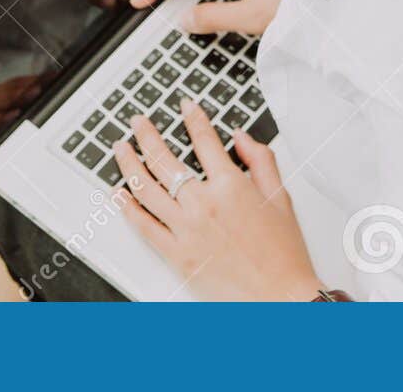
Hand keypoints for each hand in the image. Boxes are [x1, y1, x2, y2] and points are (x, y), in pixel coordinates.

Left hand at [113, 99, 320, 300]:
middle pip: (165, 160)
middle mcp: (204, 204)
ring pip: (146, 189)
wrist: (280, 296)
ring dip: (129, 163)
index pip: (204, 140)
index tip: (184, 106)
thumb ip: (261, 160)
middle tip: (138, 122)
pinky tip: (118, 193)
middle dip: (147, 134)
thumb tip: (241, 137)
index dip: (192, 118)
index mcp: (231, 186)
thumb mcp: (280, 197)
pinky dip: (127, 207)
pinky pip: (144, 226)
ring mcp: (186, 230)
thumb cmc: (284, 252)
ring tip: (121, 148)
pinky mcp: (177, 255)